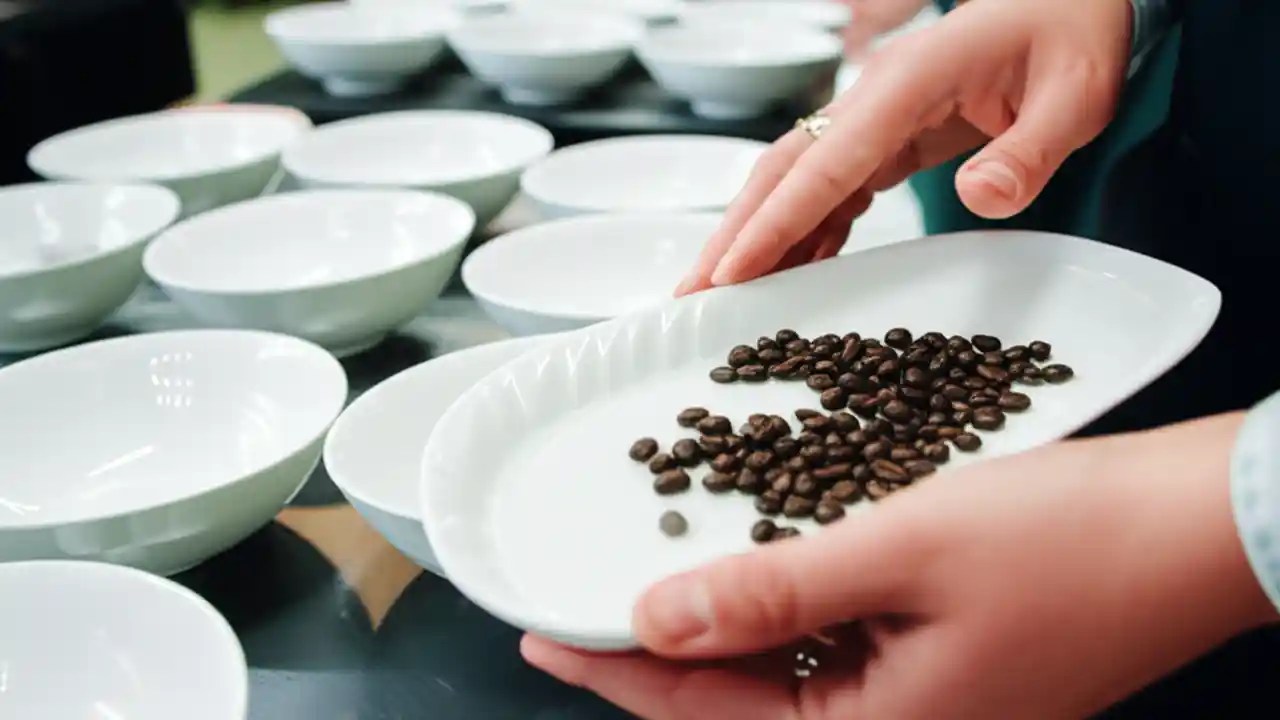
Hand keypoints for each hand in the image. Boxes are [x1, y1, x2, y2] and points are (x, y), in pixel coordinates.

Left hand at [523, 414, 1276, 718]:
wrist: (1200, 529)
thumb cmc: (1071, 538)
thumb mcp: (899, 549)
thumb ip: (769, 594)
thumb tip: (654, 622)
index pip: (707, 714)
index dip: (615, 670)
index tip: (544, 632)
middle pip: (738, 708)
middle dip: (656, 660)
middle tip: (583, 613)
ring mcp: (930, 709)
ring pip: (784, 685)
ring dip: (718, 639)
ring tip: (652, 594)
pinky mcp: (949, 673)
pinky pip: (836, 661)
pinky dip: (782, 622)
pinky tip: (755, 583)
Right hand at [676, 0, 1132, 295]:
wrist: (1074, 3)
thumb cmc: (1074, 41)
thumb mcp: (1074, 97)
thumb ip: (1028, 151)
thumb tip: (982, 198)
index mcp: (906, 83)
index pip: (824, 163)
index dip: (775, 223)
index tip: (731, 273)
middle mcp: (872, 97)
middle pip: (782, 170)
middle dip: (733, 234)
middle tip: (690, 294)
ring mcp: (873, 115)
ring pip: (794, 180)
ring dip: (756, 236)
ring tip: (719, 294)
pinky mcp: (887, 134)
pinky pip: (831, 187)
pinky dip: (804, 230)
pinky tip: (789, 270)